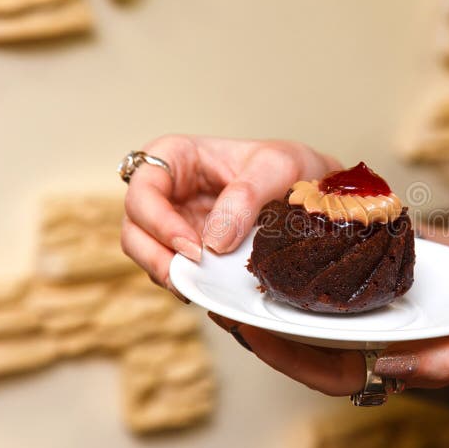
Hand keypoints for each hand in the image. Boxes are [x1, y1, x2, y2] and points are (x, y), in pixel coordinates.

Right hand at [120, 135, 338, 298]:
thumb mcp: (278, 167)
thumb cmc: (290, 167)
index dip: (156, 219)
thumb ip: (246, 196)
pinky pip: (173, 270)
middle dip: (154, 255)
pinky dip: (185, 283)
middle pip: (135, 225)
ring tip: (198, 289)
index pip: (144, 185)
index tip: (192, 247)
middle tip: (189, 278)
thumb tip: (214, 241)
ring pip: (146, 253)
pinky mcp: (190, 251)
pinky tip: (208, 290)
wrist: (314, 193)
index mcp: (179, 156)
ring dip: (166, 275)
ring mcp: (176, 222)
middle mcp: (169, 190)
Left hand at [207, 264, 448, 394]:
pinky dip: (342, 257)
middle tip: (226, 286)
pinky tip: (315, 231)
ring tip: (256, 256)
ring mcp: (416, 312)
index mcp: (419, 364)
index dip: (288, 351)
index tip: (244, 325)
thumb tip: (380, 367)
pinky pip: (374, 273)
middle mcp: (408, 340)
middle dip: (276, 315)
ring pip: (344, 304)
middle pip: (328, 335)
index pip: (337, 368)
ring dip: (301, 284)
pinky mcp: (429, 285)